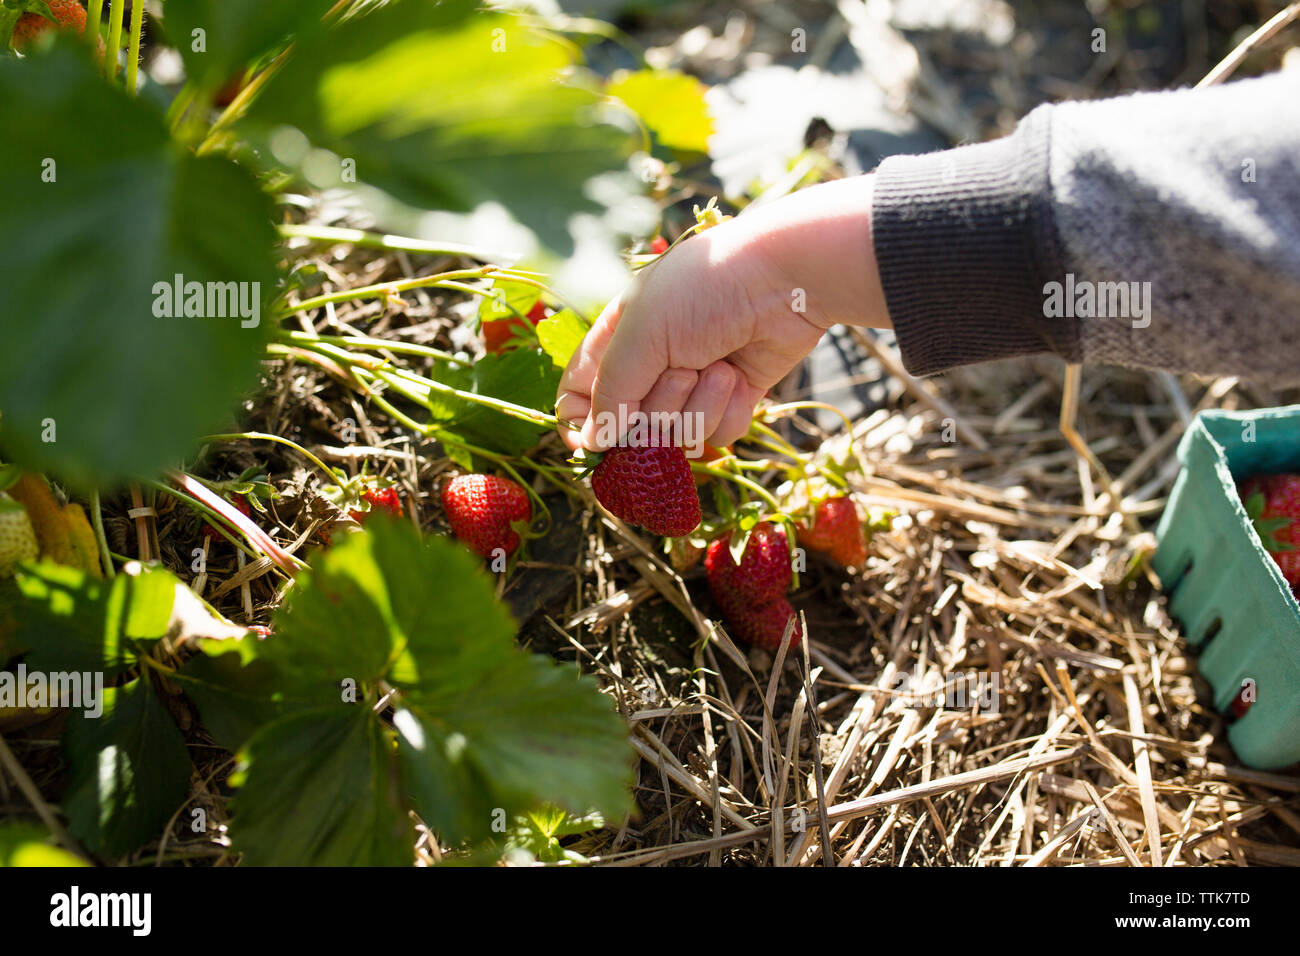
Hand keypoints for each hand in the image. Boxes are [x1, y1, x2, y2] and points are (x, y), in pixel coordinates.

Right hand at [555, 175, 888, 452]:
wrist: (784, 281)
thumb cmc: (704, 291)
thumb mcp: (642, 334)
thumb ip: (612, 391)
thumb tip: (591, 442)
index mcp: (619, 337)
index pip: (580, 392)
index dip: (582, 422)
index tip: (593, 445)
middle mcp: (652, 363)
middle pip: (633, 423)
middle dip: (660, 402)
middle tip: (683, 367)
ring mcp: (693, 382)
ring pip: (677, 433)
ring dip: (699, 404)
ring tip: (721, 365)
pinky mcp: (732, 398)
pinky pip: (717, 434)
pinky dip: (729, 410)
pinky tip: (740, 378)